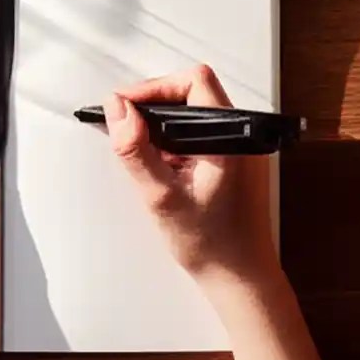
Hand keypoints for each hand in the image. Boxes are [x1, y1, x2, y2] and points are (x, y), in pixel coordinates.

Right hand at [105, 65, 278, 286]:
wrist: (240, 278)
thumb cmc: (211, 245)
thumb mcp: (160, 196)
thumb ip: (135, 149)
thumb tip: (117, 110)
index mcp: (231, 137)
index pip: (193, 82)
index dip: (154, 88)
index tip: (125, 107)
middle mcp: (242, 136)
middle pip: (194, 92)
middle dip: (155, 106)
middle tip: (126, 127)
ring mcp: (241, 148)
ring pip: (196, 114)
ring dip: (165, 126)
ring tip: (143, 153)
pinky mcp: (236, 161)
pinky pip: (203, 134)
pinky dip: (177, 142)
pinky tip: (163, 167)